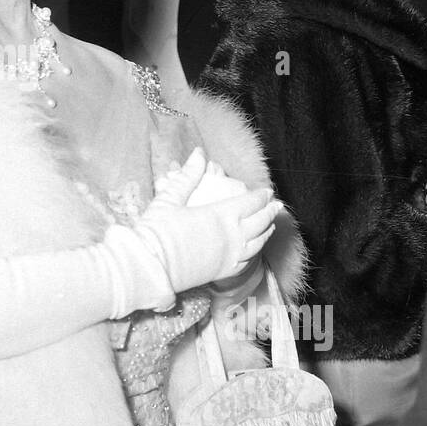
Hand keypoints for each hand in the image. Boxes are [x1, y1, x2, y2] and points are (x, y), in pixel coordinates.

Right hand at [133, 151, 278, 293]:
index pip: (249, 202)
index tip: (267, 191)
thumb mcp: (170, 198)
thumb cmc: (156, 231)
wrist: (149, 269)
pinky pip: (247, 261)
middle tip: (277, 205)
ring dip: (267, 231)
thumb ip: (188, 176)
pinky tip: (255, 249)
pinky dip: (255, 252)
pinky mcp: (223, 273)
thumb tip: (199, 153)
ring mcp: (229, 256)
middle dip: (269, 211)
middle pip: (259, 221)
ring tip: (271, 226)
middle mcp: (231, 236)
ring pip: (257, 242)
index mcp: (220, 214)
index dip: (260, 195)